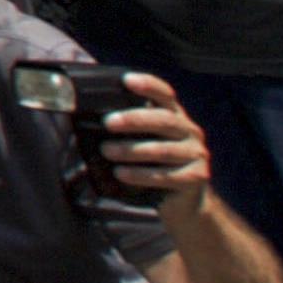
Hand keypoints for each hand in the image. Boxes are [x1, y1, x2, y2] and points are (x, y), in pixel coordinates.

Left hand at [91, 77, 209, 212]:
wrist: (185, 202)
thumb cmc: (155, 165)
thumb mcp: (145, 141)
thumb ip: (128, 127)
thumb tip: (86, 111)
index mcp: (176, 117)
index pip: (165, 94)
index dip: (148, 84)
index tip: (126, 79)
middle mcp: (190, 132)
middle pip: (164, 120)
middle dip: (134, 119)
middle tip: (108, 123)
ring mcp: (196, 155)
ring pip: (163, 150)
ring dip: (132, 150)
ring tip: (107, 151)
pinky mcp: (196, 178)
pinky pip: (166, 176)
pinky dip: (140, 174)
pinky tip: (121, 173)